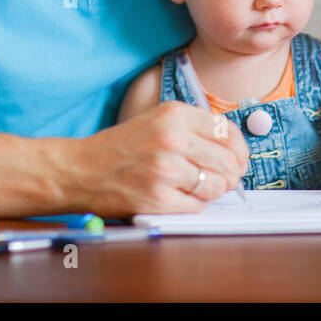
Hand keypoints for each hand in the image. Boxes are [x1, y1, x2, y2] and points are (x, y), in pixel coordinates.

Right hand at [66, 102, 249, 216]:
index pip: (228, 132)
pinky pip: (197, 205)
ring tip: (196, 188)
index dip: (239, 150)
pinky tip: (177, 196)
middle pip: (229, 162)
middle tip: (223, 180)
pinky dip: (193, 204)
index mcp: (175, 114)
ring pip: (217, 186)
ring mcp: (165, 169)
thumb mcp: (157, 121)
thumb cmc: (120, 147)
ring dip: (212, 191)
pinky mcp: (158, 198)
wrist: (81, 169)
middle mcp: (172, 138)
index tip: (238, 159)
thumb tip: (235, 151)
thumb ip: (194, 129)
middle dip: (231, 175)